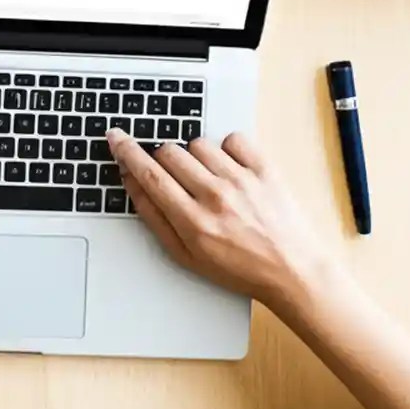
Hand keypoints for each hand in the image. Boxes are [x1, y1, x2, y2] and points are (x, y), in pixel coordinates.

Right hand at [107, 129, 332, 309]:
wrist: (293, 270)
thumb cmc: (240, 267)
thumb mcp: (186, 255)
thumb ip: (154, 217)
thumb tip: (133, 183)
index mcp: (192, 221)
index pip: (149, 174)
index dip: (127, 152)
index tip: (116, 138)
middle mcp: (215, 196)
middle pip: (170, 152)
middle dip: (164, 160)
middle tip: (179, 180)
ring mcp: (242, 180)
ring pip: (198, 144)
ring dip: (196, 157)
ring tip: (210, 180)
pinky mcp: (265, 169)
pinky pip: (233, 138)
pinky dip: (228, 150)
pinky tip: (232, 171)